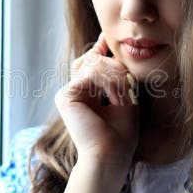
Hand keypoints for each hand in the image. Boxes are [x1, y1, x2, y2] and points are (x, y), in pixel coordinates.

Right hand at [54, 32, 139, 175]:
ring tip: (122, 96)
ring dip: (115, 78)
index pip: (91, 63)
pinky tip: (113, 96)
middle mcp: (73, 91)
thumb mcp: (123, 96)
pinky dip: (107, 82)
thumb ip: (115, 72)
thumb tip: (104, 44)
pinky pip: (90, 74)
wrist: (110, 155)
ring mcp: (67, 93)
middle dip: (117, 70)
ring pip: (94, 65)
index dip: (99, 50)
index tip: (106, 37)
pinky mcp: (65, 96)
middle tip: (128, 90)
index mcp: (86, 93)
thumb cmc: (120, 133)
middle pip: (95, 61)